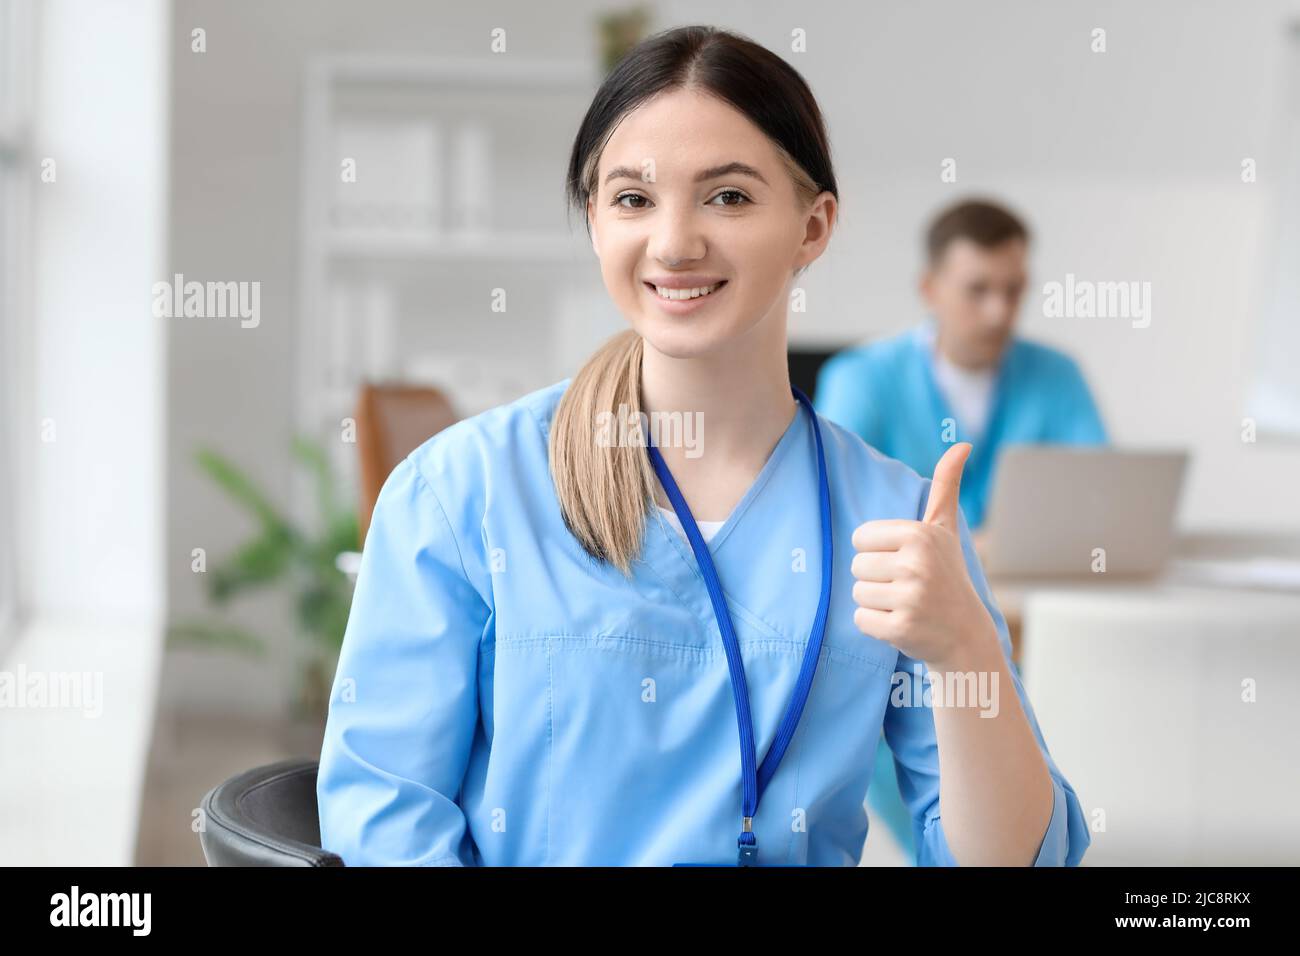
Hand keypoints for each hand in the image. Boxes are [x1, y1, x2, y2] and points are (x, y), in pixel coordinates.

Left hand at [850, 443, 995, 667]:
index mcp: (919, 535)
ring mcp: (909, 598)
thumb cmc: (948, 575)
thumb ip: (946, 486)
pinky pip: (861, 620)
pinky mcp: (901, 628)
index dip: (877, 551)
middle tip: (907, 586)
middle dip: (876, 578)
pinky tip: (902, 623)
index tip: (904, 561)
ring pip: (857, 593)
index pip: (861, 537)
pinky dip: (876, 626)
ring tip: (905, 603)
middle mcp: (916, 564)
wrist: (965, 634)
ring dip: (876, 602)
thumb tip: (962, 444)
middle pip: (856, 566)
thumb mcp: (946, 529)